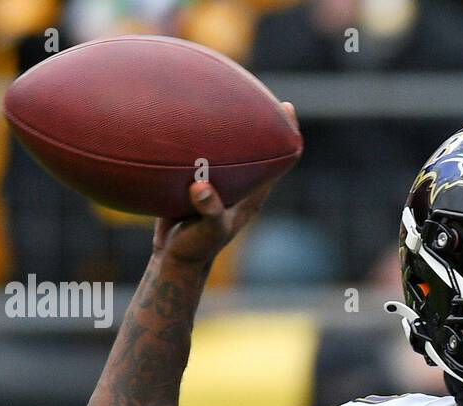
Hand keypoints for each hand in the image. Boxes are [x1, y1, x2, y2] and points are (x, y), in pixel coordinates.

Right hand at [153, 101, 296, 266]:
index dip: (288, 133)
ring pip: (230, 148)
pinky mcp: (197, 182)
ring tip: (220, 94)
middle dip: (259, 119)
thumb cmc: (197, 248)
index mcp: (253, 193)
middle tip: (256, 89)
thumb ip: (209, 210)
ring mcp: (220, 182)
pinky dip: (197, 137)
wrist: (174, 259)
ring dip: (227, 125)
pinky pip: (202, 153)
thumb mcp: (206, 230)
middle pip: (259, 147)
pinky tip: (183, 117)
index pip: (281, 159)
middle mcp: (240, 184)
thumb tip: (201, 187)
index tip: (286, 107)